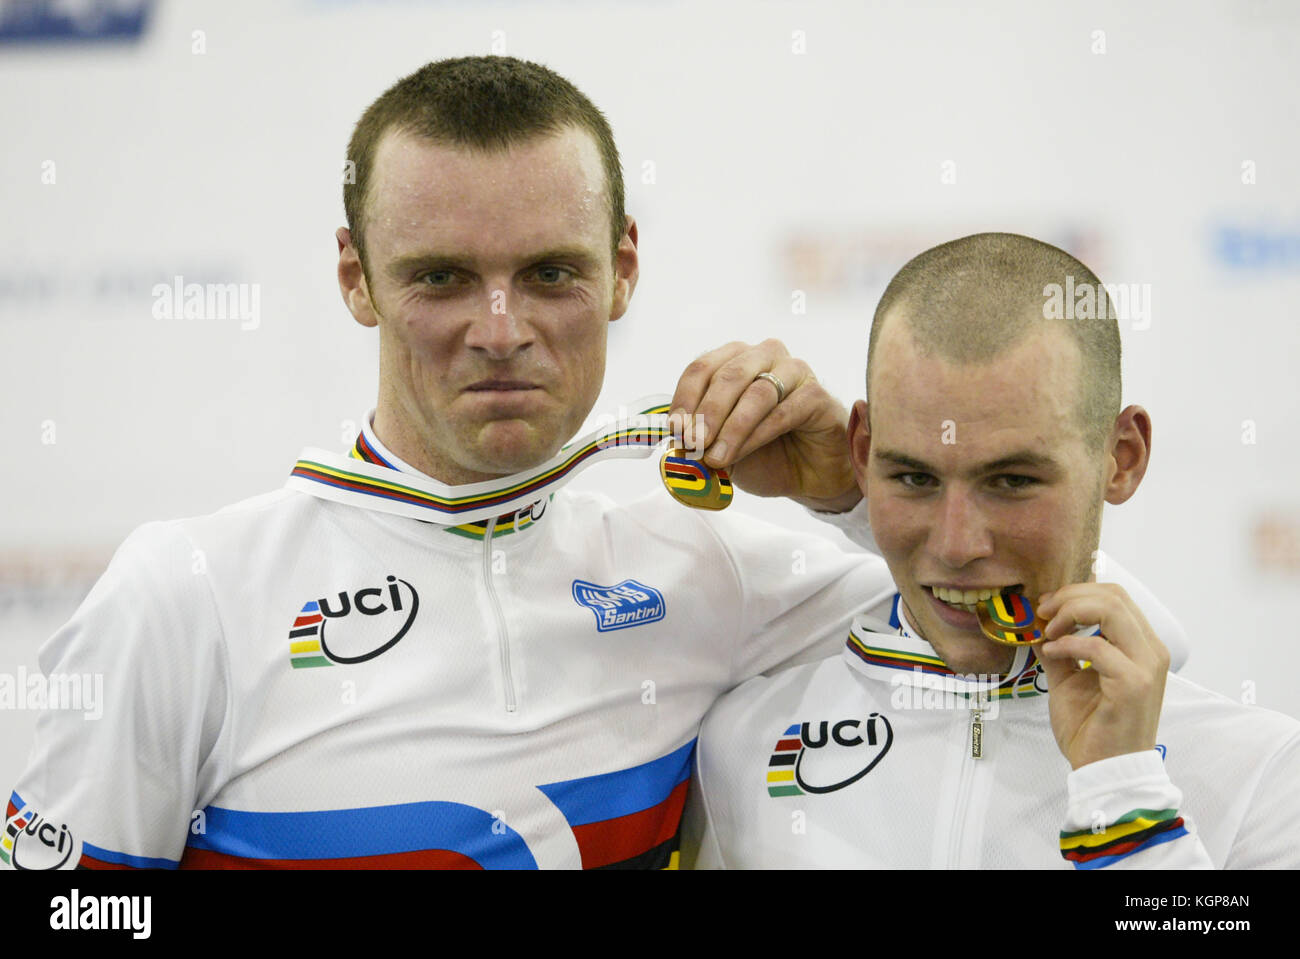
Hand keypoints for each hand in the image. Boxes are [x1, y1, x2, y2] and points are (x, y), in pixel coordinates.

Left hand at [667, 339, 860, 510]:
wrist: (808, 474)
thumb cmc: (764, 454)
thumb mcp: (721, 449)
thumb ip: (701, 442)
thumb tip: (677, 444)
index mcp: (734, 360)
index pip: (702, 368)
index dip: (684, 399)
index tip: (675, 430)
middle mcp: (764, 356)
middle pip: (728, 375)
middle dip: (707, 412)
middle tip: (693, 444)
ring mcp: (794, 372)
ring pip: (756, 392)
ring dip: (731, 428)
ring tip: (716, 458)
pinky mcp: (816, 395)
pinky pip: (782, 412)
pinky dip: (757, 435)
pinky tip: (741, 453)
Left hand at [1034, 583, 1170, 769]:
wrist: (1105, 770)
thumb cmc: (1091, 728)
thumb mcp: (1069, 679)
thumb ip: (1061, 648)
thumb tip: (1040, 624)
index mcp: (1141, 646)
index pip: (1115, 596)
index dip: (1077, 592)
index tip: (1047, 607)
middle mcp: (1150, 651)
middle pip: (1114, 595)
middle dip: (1070, 596)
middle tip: (1043, 613)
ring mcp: (1146, 666)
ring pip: (1112, 609)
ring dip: (1071, 612)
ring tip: (1049, 632)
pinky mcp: (1134, 684)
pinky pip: (1099, 646)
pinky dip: (1069, 644)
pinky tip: (1053, 654)